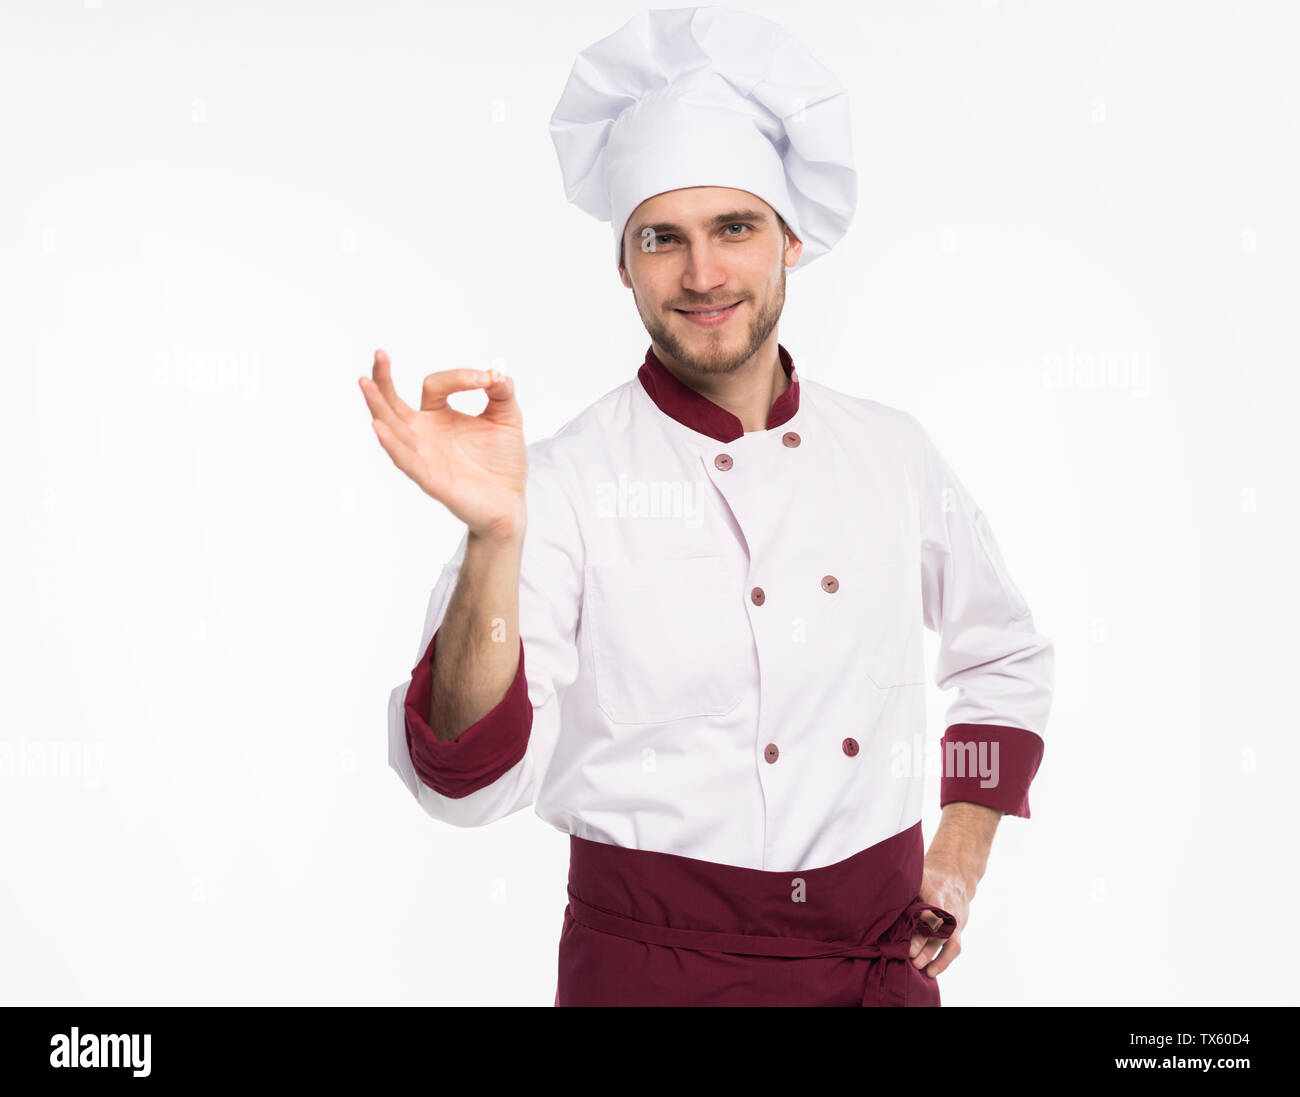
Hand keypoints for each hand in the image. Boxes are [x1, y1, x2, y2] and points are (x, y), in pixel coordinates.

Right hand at [359, 349, 526, 540]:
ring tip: (365, 383)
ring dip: (377, 405)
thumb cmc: (503, 461)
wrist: (510, 502)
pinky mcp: (429, 478)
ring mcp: (423, 456)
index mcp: (438, 416)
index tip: (488, 380)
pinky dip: (392, 444)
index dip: (459, 377)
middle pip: (393, 403)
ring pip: (392, 428)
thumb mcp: (507, 418)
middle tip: (379, 354)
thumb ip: (503, 392)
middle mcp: (423, 434)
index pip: (434, 385)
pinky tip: (379, 427)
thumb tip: (496, 372)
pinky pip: (405, 460)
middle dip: (383, 379)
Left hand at [909, 852, 973, 977]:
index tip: (908, 939)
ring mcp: (955, 919)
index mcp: (936, 891)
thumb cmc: (929, 875)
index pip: (932, 910)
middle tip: (910, 957)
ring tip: (924, 971)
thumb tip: (876, 898)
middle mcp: (948, 906)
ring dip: (937, 957)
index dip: (922, 925)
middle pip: (940, 928)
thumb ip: (904, 887)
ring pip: (951, 940)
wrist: (956, 873)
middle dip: (926, 943)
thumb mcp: (918, 875)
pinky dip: (944, 961)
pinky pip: (955, 947)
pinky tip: (931, 972)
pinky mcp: (957, 928)